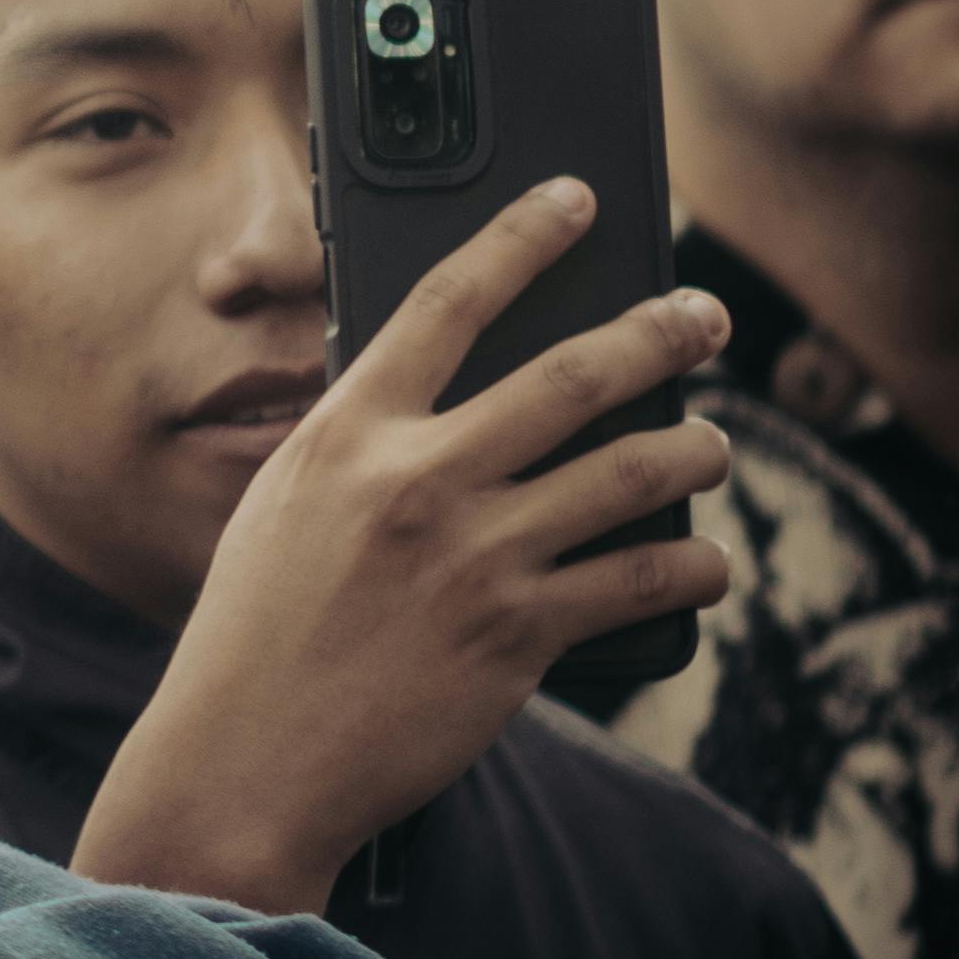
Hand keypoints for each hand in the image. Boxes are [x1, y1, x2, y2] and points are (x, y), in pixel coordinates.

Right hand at [74, 181, 734, 912]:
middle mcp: (416, 481)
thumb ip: (356, 448)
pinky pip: (639, 582)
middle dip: (657, 334)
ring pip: (627, 473)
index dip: (521, 238)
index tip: (576, 200)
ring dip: (693, 452)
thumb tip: (432, 406)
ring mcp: (474, 557)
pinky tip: (707, 564)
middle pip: (570, 375)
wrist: (246, 757)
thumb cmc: (254, 632)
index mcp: (347, 434)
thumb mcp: (284, 506)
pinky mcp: (519, 635)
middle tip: (704, 316)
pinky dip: (692, 568)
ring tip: (713, 448)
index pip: (448, 301)